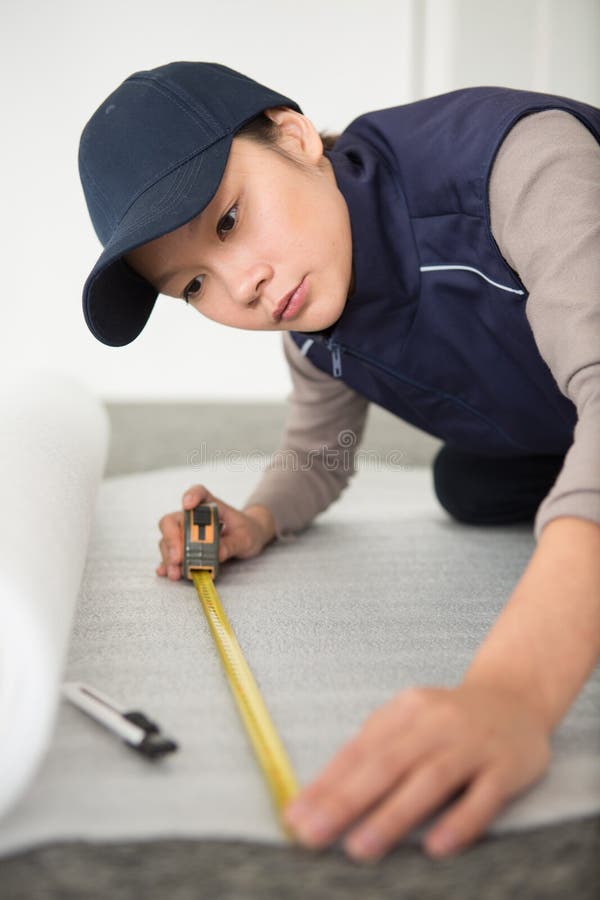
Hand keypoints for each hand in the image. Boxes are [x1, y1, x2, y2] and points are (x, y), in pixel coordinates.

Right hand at [156, 484, 272, 579]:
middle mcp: (194, 517)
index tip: (187, 505)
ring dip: (169, 556)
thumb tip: (216, 554)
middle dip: (172, 539)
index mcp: (211, 506)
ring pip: (168, 540)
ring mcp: (186, 532)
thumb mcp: (245, 539)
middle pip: (173, 521)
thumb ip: (232, 544)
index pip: (199, 493)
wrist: (249, 538)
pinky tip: (166, 571)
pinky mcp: (185, 548)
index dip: (191, 496)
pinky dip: (168, 564)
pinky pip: (171, 554)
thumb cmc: (247, 532)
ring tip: (176, 572)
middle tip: (178, 557)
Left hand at [283, 683, 550, 861]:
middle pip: (386, 764)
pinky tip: (436, 847)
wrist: (515, 697)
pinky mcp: (507, 767)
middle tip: (313, 835)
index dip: (325, 784)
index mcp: (404, 711)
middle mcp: (435, 724)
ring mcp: (472, 744)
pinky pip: (483, 797)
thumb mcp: (407, 721)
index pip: (358, 751)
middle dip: (345, 801)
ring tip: (359, 848)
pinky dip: (460, 821)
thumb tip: (318, 793)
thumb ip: (371, 751)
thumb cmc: (447, 720)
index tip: (295, 816)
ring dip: (392, 815)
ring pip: (429, 780)